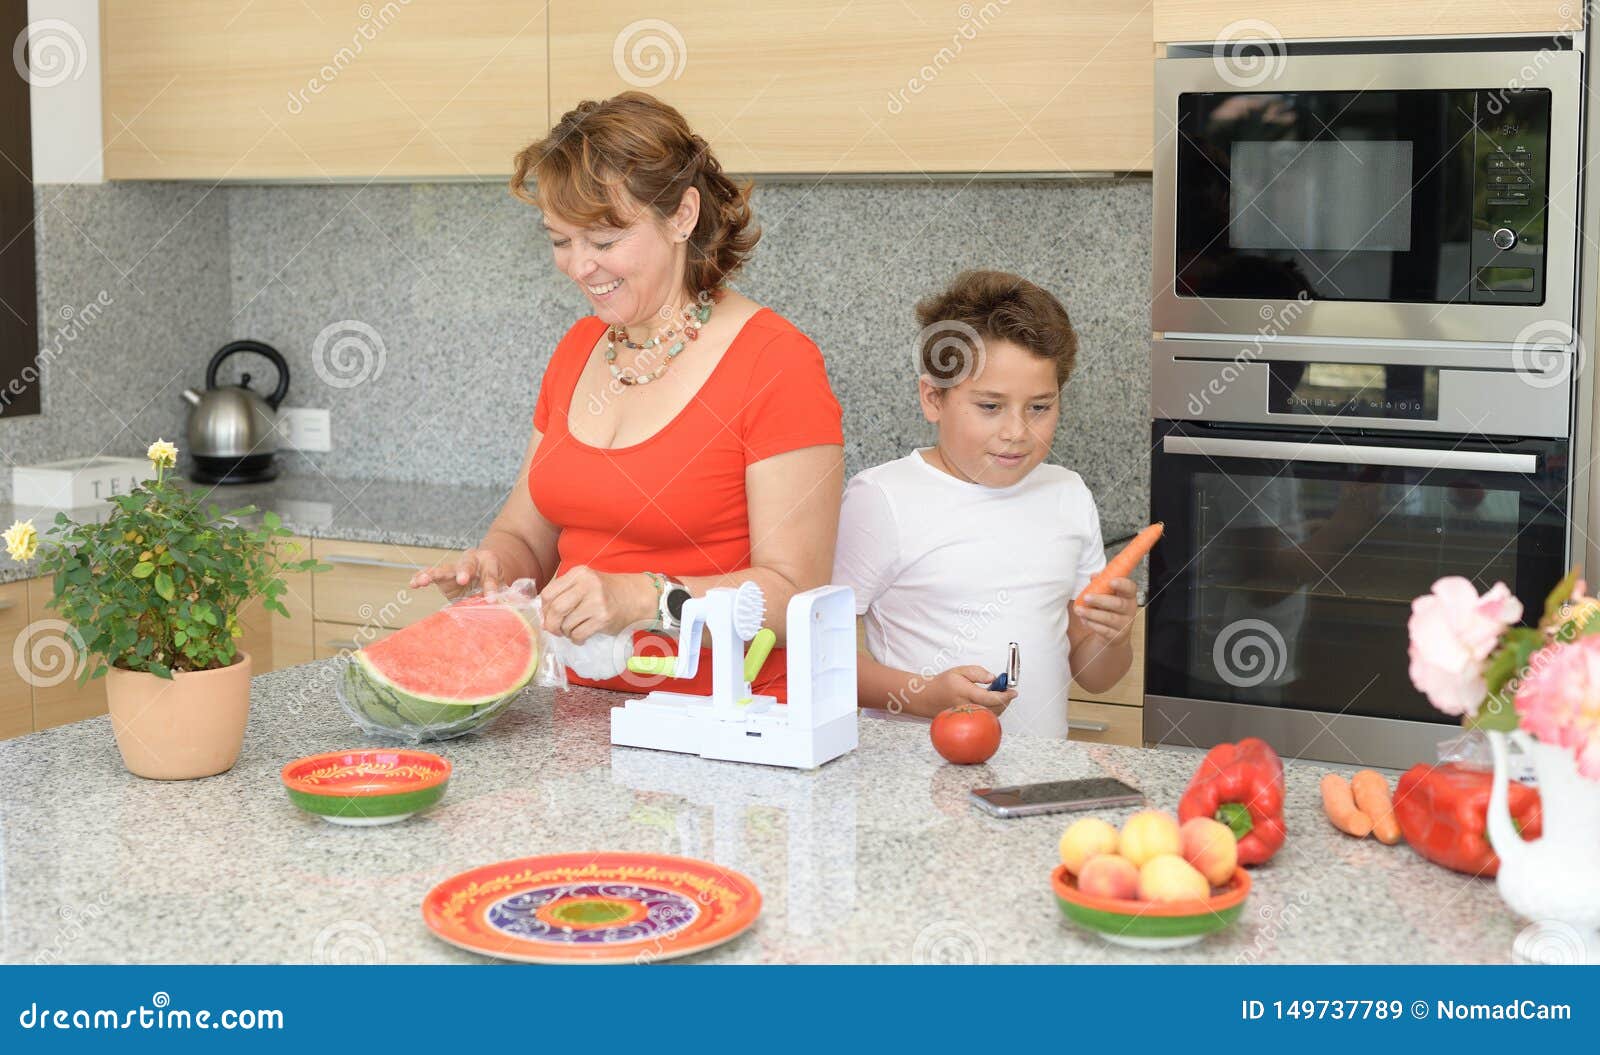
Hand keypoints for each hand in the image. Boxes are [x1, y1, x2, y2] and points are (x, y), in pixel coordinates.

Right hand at [409, 547, 506, 599]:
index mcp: (489, 560)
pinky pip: (430, 574)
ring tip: (423, 581)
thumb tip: (507, 608)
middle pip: (467, 565)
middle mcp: (471, 560)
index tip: (491, 600)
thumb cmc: (494, 580)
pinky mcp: (443, 576)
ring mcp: (455, 567)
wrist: (484, 569)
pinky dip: (421, 577)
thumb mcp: (502, 585)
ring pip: (444, 568)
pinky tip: (413, 583)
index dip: (491, 587)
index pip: (490, 574)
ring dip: (434, 574)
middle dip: (464, 572)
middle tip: (462, 580)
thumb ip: (503, 594)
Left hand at [539, 565, 655, 643]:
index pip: (548, 593)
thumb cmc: (606, 591)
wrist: (636, 597)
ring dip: (565, 632)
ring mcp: (597, 602)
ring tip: (572, 631)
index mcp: (579, 573)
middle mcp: (587, 585)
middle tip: (555, 629)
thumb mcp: (585, 583)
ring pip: (566, 624)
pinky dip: (576, 639)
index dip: (545, 609)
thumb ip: (563, 595)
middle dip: (551, 624)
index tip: (550, 615)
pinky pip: (578, 634)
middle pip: (556, 609)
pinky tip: (581, 637)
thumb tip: (544, 621)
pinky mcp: (603, 618)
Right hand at [913, 665, 1015, 718]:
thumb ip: (978, 672)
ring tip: (996, 693)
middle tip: (1007, 689)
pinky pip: (986, 718)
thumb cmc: (943, 684)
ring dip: (1000, 705)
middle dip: (1005, 699)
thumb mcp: (959, 671)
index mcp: (965, 693)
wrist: (928, 698)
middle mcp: (967, 707)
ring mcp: (968, 716)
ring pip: (992, 715)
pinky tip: (990, 702)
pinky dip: (993, 710)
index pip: (990, 698)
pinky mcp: (968, 721)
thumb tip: (993, 677)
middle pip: (994, 708)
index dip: (1005, 695)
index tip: (1013, 691)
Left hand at [1074, 577, 1137, 644]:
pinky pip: (1104, 630)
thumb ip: (1101, 584)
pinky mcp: (1117, 635)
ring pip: (1109, 618)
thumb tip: (1094, 576)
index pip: (1130, 588)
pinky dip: (1092, 625)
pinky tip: (1084, 620)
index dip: (1122, 584)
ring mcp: (1124, 624)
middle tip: (1087, 597)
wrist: (1114, 633)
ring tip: (1079, 610)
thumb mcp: (1107, 595)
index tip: (1111, 581)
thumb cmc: (1110, 609)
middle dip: (1101, 600)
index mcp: (1128, 596)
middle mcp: (1129, 610)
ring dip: (1092, 614)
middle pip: (1118, 604)